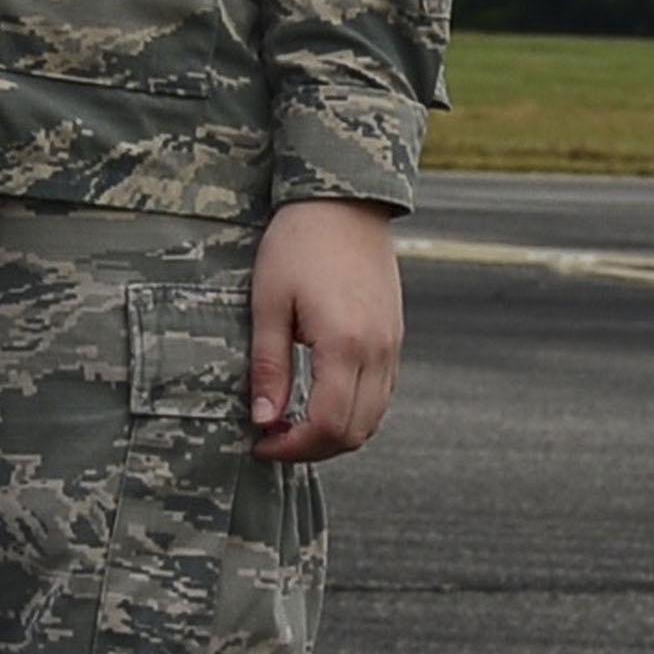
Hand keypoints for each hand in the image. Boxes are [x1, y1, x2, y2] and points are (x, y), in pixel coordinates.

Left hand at [248, 198, 403, 461]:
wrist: (343, 206)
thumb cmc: (296, 247)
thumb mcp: (268, 304)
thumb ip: (268, 366)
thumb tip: (263, 418)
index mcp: (346, 344)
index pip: (330, 423)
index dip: (294, 446)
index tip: (259, 443)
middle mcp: (379, 351)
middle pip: (357, 431)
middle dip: (312, 447)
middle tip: (270, 438)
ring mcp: (393, 346)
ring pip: (373, 417)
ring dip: (334, 432)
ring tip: (288, 423)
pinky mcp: (394, 339)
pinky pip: (380, 394)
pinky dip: (351, 411)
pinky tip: (315, 400)